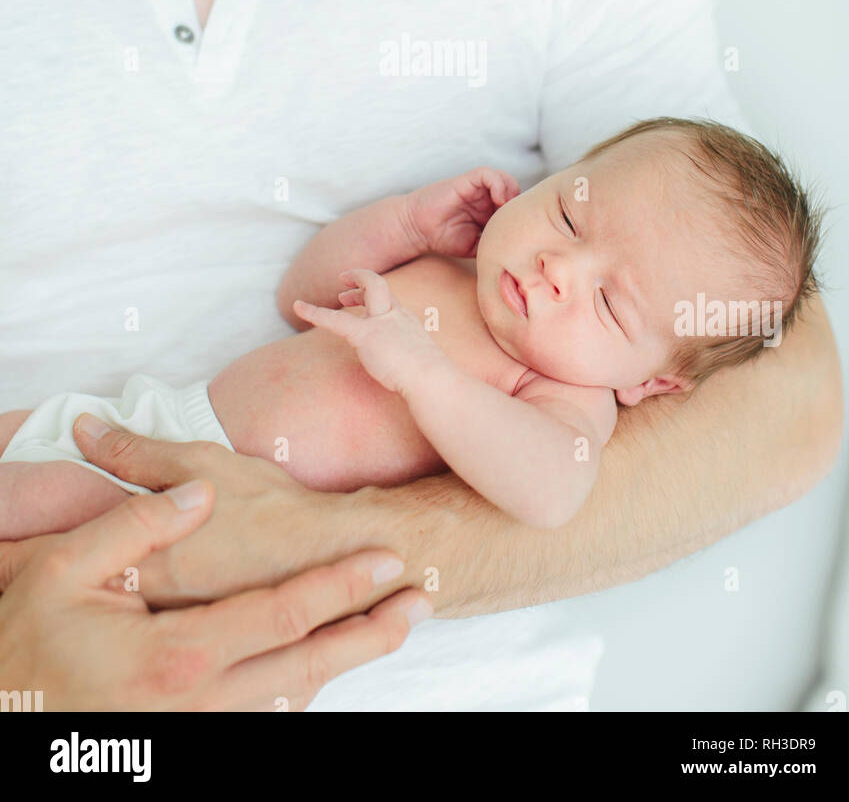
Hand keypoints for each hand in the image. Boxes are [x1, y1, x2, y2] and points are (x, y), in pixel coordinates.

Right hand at [0, 477, 430, 709]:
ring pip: (295, 693)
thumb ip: (135, 526)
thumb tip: (188, 498)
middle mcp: (202, 700)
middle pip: (309, 663)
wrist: (10, 708)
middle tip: (421, 602)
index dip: (341, 589)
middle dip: (369, 631)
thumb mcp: (67, 571)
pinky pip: (268, 712)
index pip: (283, 618)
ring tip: (394, 627)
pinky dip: (305, 684)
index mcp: (180, 655)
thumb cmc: (35, 641)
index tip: (388, 561)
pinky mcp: (198, 735)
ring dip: (348, 659)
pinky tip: (326, 663)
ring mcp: (203, 725)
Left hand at [294, 269, 444, 395]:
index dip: (375, 297)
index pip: (389, 301)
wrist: (430, 379)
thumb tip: (412, 373)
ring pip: (368, 290)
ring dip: (350, 286)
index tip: (363, 300)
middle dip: (362, 278)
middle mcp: (395, 316)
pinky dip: (314, 311)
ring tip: (333, 288)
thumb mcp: (422, 362)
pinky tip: (299, 307)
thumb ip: (412, 361)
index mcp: (406, 322)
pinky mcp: (366, 335)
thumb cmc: (430, 378)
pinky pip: (335, 319)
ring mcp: (382, 323)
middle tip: (344, 280)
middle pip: (380, 286)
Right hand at [405, 167, 519, 256]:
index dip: (521, 214)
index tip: (522, 228)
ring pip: (504, 178)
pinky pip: (488, 174)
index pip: (515, 206)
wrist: (417, 229)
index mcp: (489, 212)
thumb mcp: (475, 247)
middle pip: (514, 190)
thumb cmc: (443, 238)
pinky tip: (498, 200)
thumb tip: (516, 253)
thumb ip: (493, 245)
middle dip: (518, 203)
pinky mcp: (466, 181)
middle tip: (516, 218)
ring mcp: (476, 188)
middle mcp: (485, 198)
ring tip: (506, 207)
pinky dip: (498, 183)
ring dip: (511, 191)